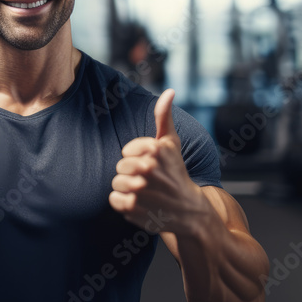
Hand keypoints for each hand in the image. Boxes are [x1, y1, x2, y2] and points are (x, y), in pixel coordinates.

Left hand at [109, 89, 210, 235]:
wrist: (188, 209)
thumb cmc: (176, 173)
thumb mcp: (172, 143)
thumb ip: (164, 116)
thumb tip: (169, 91)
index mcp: (154, 149)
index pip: (126, 152)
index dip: (137, 159)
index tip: (152, 166)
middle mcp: (147, 168)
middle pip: (120, 167)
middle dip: (131, 174)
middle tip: (149, 181)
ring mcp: (139, 189)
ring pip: (115, 183)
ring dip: (127, 189)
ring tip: (145, 193)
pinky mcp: (133, 207)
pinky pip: (113, 199)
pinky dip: (123, 204)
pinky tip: (140, 204)